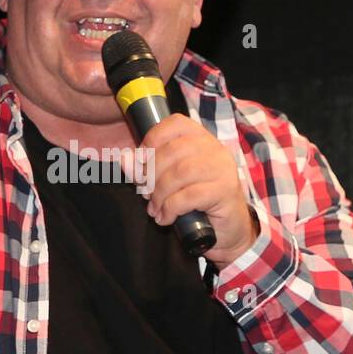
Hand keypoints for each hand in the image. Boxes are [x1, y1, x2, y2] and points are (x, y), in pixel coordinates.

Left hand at [139, 113, 259, 267]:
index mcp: (201, 139)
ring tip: (155, 209)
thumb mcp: (169, 182)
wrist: (227, 230)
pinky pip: (189, 196)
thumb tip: (125, 159)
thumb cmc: (197, 202)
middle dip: (151, 174)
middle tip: (145, 194)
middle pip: (173, 150)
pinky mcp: (225, 191)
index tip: (141, 162)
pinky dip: (170, 208)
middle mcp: (215, 149)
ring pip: (180, 173)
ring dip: (160, 194)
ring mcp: (222, 168)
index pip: (175, 123)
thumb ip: (146, 170)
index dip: (152, 140)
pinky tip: (166, 218)